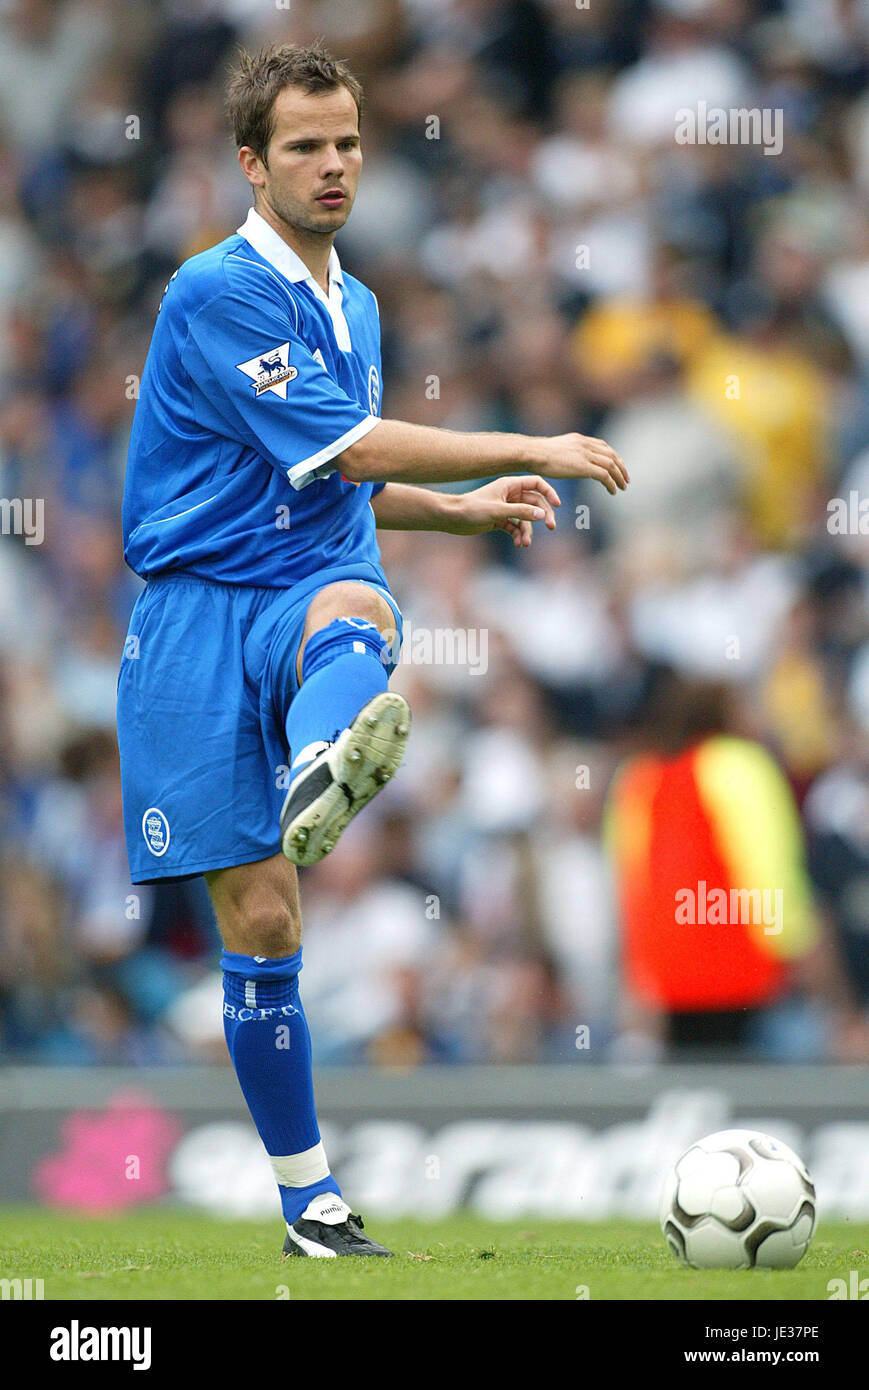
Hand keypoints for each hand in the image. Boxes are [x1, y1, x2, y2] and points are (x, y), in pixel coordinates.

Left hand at [446, 475, 560, 547]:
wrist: (452, 518)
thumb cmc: (473, 509)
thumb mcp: (499, 510)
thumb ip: (522, 512)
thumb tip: (543, 514)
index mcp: (510, 485)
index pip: (536, 484)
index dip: (549, 492)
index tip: (557, 505)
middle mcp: (510, 494)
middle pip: (535, 503)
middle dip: (542, 515)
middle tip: (551, 527)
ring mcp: (505, 507)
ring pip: (525, 518)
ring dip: (528, 531)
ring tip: (525, 543)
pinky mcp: (500, 520)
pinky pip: (515, 527)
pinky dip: (518, 535)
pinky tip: (518, 544)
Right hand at [535, 433, 628, 493]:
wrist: (533, 454)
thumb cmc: (537, 455)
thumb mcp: (556, 449)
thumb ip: (567, 453)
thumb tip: (567, 460)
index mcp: (580, 439)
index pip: (603, 446)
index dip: (613, 456)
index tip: (618, 466)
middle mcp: (585, 445)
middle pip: (611, 455)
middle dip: (621, 467)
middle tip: (626, 479)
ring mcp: (586, 455)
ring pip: (611, 465)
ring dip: (619, 477)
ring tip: (622, 487)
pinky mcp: (584, 467)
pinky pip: (604, 476)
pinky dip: (611, 484)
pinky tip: (612, 491)